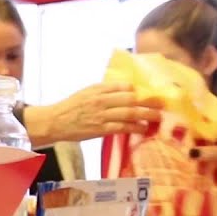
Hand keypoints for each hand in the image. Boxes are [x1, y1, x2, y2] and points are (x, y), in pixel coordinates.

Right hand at [48, 82, 162, 140]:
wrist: (55, 121)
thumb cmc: (70, 107)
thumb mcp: (86, 92)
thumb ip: (104, 91)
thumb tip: (125, 91)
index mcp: (98, 89)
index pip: (123, 86)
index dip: (139, 90)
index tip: (150, 93)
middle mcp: (101, 100)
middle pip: (130, 99)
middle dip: (149, 101)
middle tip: (162, 104)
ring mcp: (101, 115)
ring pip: (129, 113)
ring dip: (146, 115)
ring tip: (157, 117)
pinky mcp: (100, 129)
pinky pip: (121, 127)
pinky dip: (134, 127)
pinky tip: (143, 128)